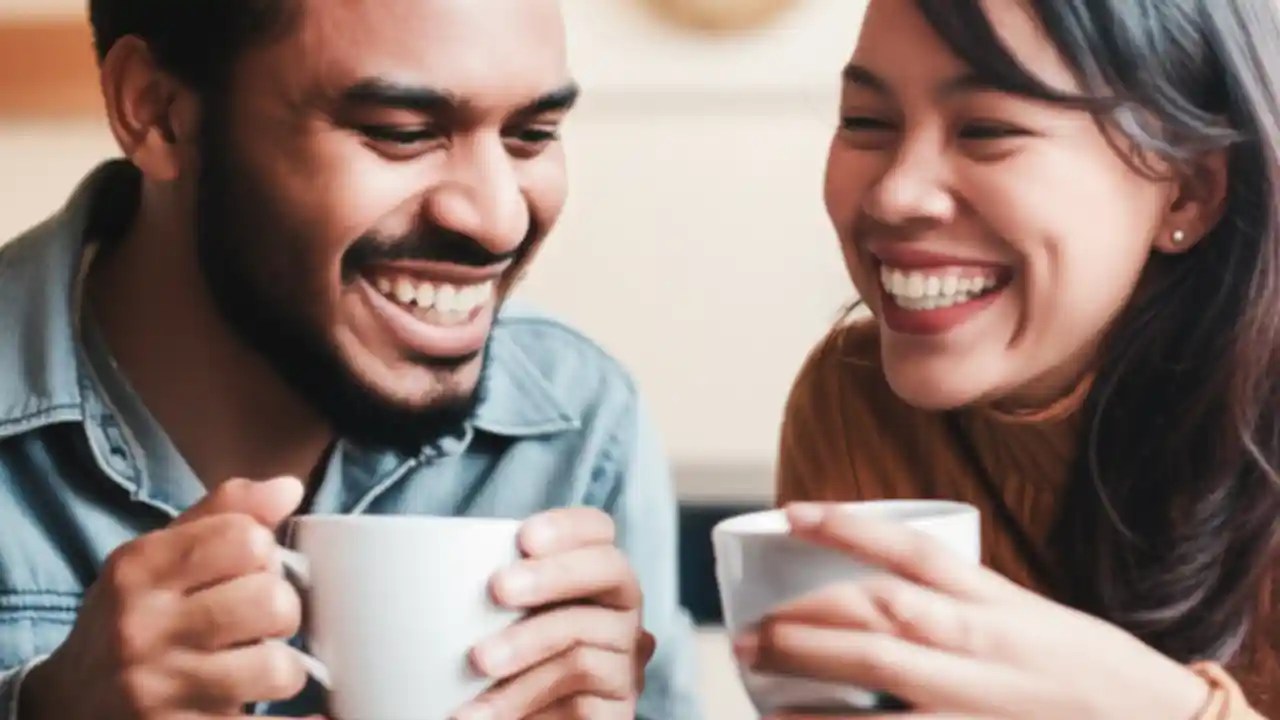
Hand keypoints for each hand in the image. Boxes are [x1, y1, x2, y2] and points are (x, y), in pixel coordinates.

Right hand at [19, 477, 319, 719]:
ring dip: (283, 667)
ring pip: (278, 668)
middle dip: (282, 608)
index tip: (254, 566)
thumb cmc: (131, 619)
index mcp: (139, 571)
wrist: (70, 703)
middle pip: (269, 600)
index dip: (265, 549)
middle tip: (264, 620)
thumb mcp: (156, 558)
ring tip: (259, 665)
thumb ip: (222, 515)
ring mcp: (162, 692)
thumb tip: (289, 489)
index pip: (243, 537)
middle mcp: (144, 630)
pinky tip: (311, 715)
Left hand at [454, 508, 652, 718]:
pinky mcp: (614, 710)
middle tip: (498, 588)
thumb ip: (496, 590)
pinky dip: (522, 701)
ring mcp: (622, 661)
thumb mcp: (495, 620)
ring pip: (582, 639)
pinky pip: (576, 699)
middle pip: (609, 572)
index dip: (571, 527)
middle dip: (554, 576)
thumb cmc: (498, 664)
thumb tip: (445, 566)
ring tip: (478, 661)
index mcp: (592, 576)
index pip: (599, 531)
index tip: (524, 538)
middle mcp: (618, 611)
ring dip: (526, 646)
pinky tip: (479, 711)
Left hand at [738, 503, 1210, 719]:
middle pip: (878, 611)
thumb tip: (886, 590)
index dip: (846, 525)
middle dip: (804, 614)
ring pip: (877, 666)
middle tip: (747, 625)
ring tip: (753, 661)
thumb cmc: (1087, 672)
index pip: (912, 550)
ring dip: (806, 662)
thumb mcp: (1027, 618)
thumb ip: (964, 602)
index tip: (789, 514)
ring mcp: (975, 697)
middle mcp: (983, 642)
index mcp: (995, 601)